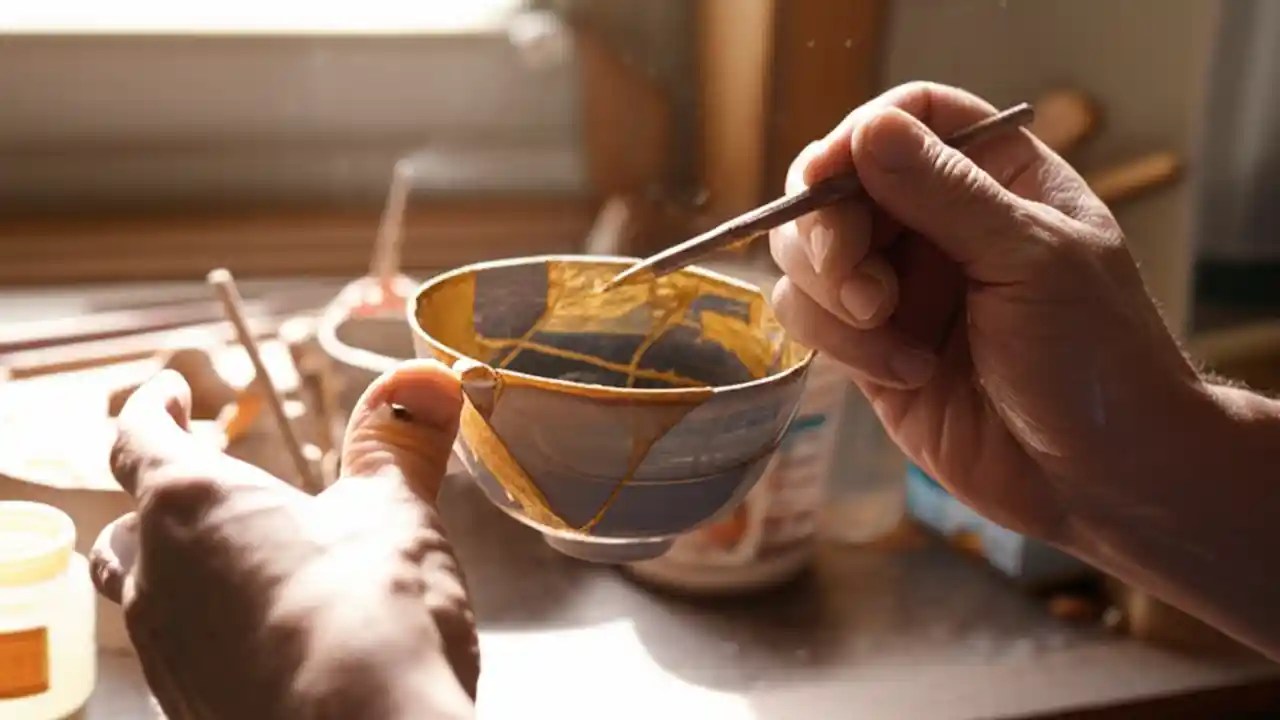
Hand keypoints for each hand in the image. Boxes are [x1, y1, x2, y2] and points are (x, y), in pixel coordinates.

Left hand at [90, 361, 476, 719]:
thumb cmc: (371, 613)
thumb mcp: (395, 511)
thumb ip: (400, 441)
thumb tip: (426, 377)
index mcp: (192, 505)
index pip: (139, 435)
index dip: (155, 404)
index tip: (173, 389)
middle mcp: (160, 578)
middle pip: (130, 527)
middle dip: (161, 500)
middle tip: (204, 482)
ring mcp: (167, 655)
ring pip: (151, 598)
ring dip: (185, 570)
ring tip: (242, 562)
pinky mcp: (190, 709)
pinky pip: (184, 657)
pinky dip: (213, 632)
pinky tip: (270, 637)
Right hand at [768, 82, 1207, 540]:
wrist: (1099, 480)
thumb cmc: (1096, 358)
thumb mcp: (1032, 261)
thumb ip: (947, 194)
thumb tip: (870, 128)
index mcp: (996, 179)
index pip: (911, 119)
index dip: (861, 137)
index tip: (830, 178)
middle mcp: (938, 225)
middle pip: (837, 185)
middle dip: (829, 231)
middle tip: (855, 280)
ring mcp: (899, 288)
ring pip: (808, 256)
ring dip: (832, 294)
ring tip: (887, 329)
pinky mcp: (870, 350)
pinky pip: (811, 321)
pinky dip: (840, 344)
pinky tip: (906, 374)